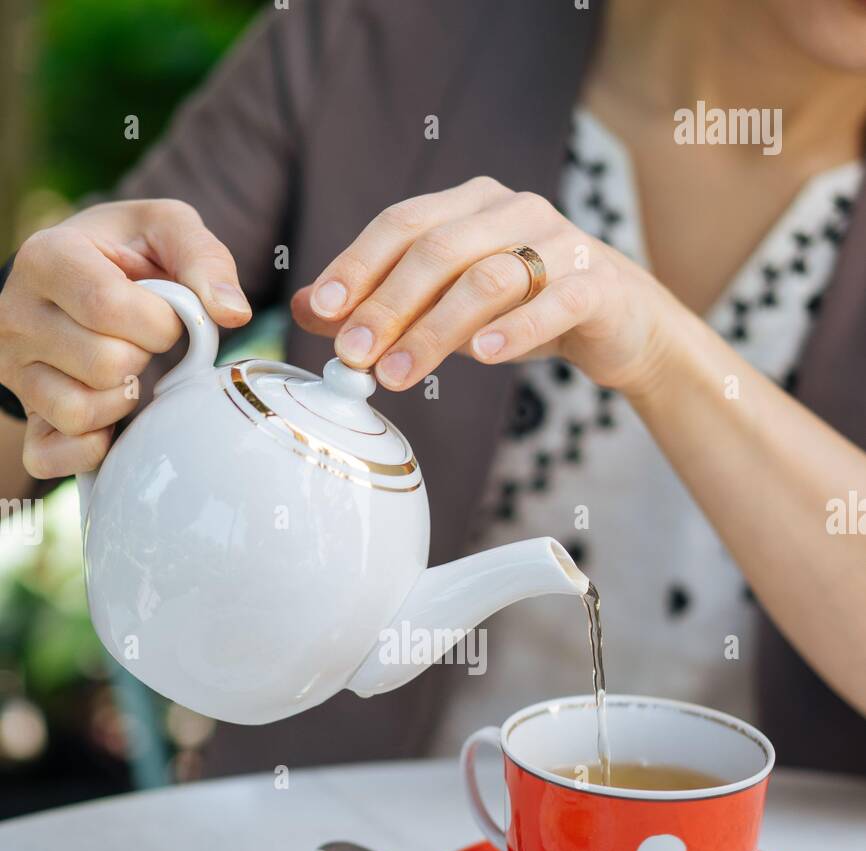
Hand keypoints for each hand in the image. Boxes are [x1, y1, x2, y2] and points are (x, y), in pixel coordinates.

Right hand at [0, 199, 251, 479]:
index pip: (106, 307)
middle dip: (146, 358)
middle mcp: (16, 315)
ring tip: (128, 372)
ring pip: (79, 413)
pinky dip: (93, 447)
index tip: (168, 315)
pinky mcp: (25, 418)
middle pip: (102, 364)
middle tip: (143, 343)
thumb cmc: (129, 254)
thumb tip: (234, 313)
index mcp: (47, 257)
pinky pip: (50, 457)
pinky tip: (112, 417)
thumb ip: (204, 259)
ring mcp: (14, 371)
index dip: (159, 322)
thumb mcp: (167, 230)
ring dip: (125, 400)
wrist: (80, 280)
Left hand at [292, 176, 676, 397]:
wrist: (619, 322)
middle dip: (388, 306)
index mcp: (470, 204)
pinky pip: (551, 303)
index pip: (401, 224)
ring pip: (487, 279)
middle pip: (438, 251)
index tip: (324, 312)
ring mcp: (559, 243)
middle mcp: (513, 211)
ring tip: (398, 375)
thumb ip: (384, 304)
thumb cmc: (523, 309)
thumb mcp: (447, 305)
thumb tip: (308, 309)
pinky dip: (515, 330)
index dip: (357, 266)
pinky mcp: (596, 284)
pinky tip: (482, 356)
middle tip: (354, 357)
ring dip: (435, 331)